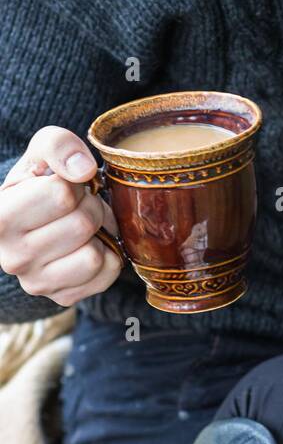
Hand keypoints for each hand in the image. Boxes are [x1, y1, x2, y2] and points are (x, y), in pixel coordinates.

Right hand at [0, 127, 122, 306]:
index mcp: (0, 218)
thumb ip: (59, 146)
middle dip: (91, 206)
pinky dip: (109, 255)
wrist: (36, 217)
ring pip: (94, 254)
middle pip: (82, 224)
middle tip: (80, 205)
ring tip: (84, 225)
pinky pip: (107, 273)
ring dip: (101, 233)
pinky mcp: (62, 297)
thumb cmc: (40, 180)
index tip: (63, 186)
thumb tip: (83, 171)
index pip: (62, 194)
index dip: (74, 184)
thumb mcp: (42, 149)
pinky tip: (89, 245)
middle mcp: (11, 257)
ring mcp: (35, 282)